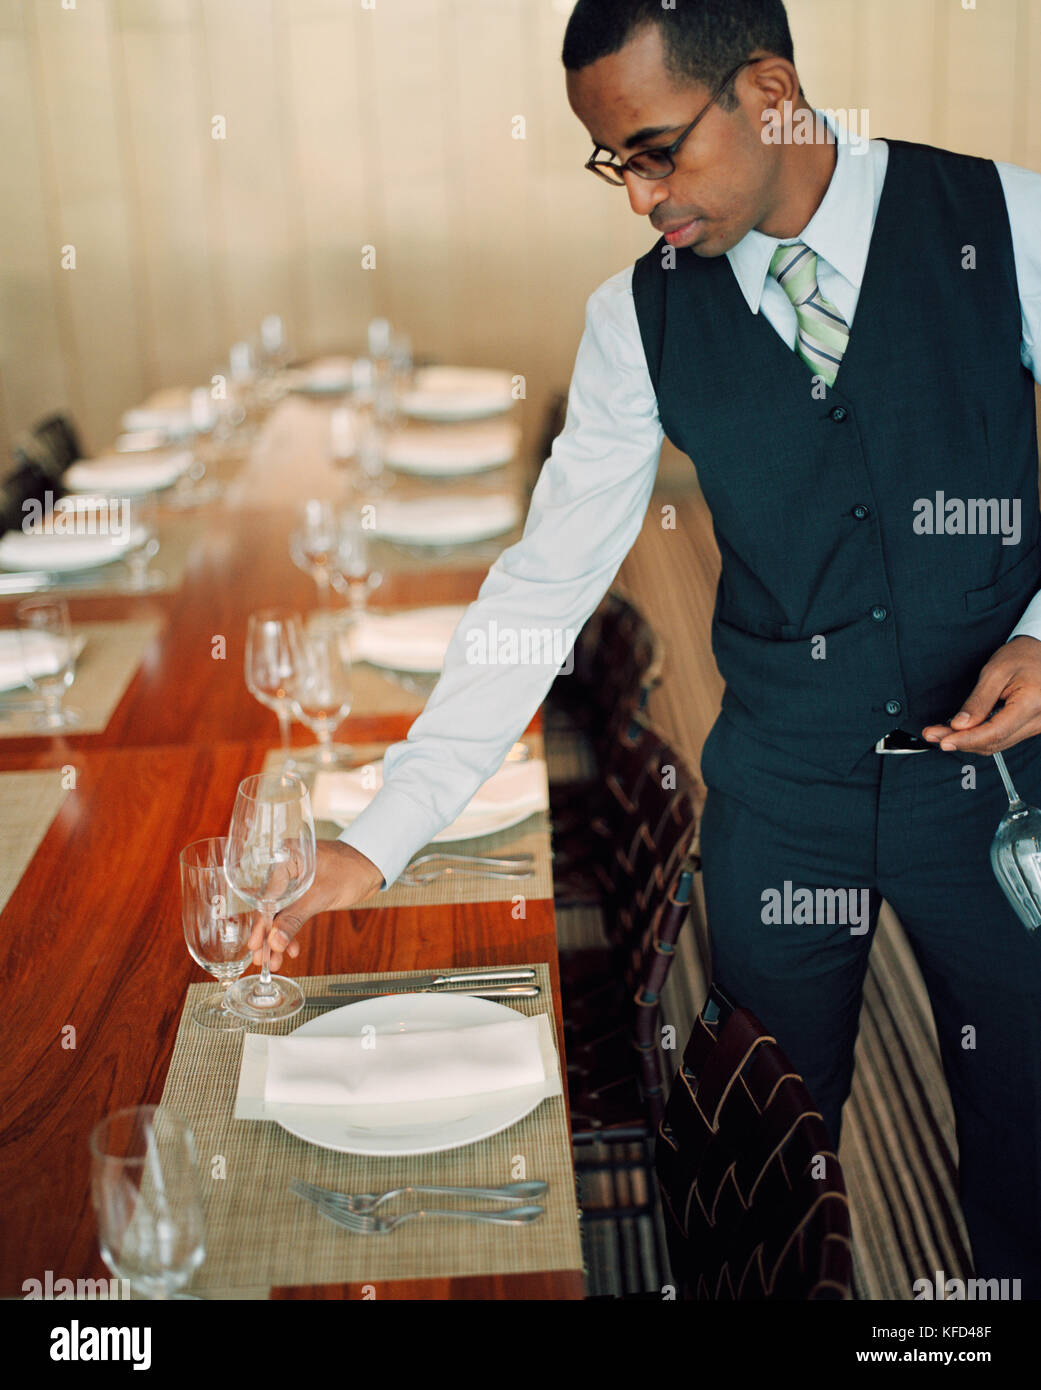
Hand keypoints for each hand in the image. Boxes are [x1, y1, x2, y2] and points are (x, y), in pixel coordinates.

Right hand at [246, 840, 383, 971]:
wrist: (372, 866)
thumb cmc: (350, 869)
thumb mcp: (320, 895)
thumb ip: (295, 918)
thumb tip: (275, 941)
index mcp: (283, 858)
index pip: (265, 896)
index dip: (260, 923)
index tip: (255, 945)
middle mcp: (283, 868)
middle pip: (269, 907)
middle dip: (267, 935)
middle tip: (261, 960)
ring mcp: (292, 881)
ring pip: (279, 913)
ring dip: (278, 938)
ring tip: (275, 961)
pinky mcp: (302, 892)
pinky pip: (291, 913)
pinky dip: (291, 931)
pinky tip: (292, 949)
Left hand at [922, 635, 1040, 753]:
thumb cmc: (1022, 656)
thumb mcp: (995, 672)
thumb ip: (978, 701)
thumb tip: (959, 725)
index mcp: (1032, 703)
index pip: (995, 732)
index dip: (966, 739)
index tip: (943, 741)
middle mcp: (1038, 720)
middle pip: (994, 742)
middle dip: (961, 741)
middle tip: (933, 734)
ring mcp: (1036, 727)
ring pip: (997, 744)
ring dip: (968, 741)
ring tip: (941, 732)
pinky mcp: (1029, 728)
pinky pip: (1002, 738)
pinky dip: (980, 737)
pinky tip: (961, 732)